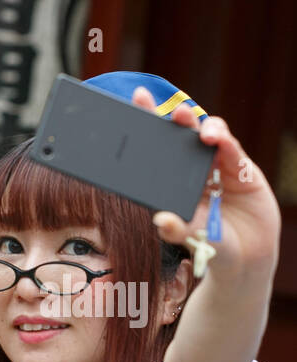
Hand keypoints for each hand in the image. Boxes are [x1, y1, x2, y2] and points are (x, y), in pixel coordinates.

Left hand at [132, 89, 280, 283]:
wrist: (248, 255)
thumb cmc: (212, 245)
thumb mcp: (193, 239)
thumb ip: (178, 231)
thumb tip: (161, 221)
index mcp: (172, 185)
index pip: (153, 156)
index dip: (138, 136)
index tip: (121, 119)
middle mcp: (191, 172)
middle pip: (176, 138)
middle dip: (160, 118)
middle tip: (143, 99)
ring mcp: (217, 167)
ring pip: (204, 137)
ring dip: (193, 125)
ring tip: (183, 116)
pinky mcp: (241, 169)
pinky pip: (231, 150)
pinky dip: (223, 141)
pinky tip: (214, 137)